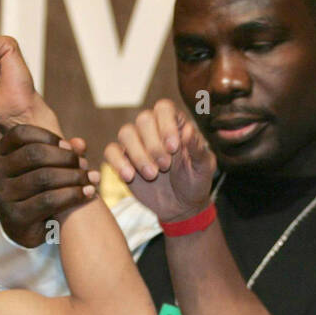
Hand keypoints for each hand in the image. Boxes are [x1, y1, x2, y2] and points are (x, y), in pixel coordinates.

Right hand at [0, 125, 100, 247]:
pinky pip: (49, 200)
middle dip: (66, 158)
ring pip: (44, 177)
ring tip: (91, 179)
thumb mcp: (47, 166)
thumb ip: (63, 151)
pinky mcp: (14, 217)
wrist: (28, 229)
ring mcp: (1, 196)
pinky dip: (73, 195)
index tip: (72, 148)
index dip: (50, 137)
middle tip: (85, 165)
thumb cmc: (39, 190)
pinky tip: (88, 193)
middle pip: (34, 154)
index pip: (21, 134)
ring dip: (73, 176)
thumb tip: (80, 144)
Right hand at [103, 99, 215, 222]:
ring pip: (126, 133)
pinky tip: (130, 176)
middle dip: (153, 144)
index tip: (173, 148)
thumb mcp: (204, 167)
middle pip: (143, 119)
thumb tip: (188, 131)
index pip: (164, 108)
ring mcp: (136, 143)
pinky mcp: (123, 159)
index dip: (166, 124)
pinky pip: (111, 151)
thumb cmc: (195, 181)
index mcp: (175, 124)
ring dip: (138, 155)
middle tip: (165, 166)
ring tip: (152, 175)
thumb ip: (198, 148)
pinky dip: (118, 162)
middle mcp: (153, 129)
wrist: (181, 206)